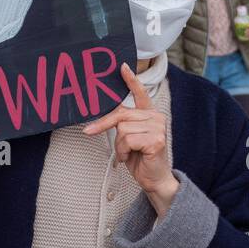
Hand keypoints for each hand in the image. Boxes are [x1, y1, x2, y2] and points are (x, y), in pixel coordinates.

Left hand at [82, 63, 178, 213]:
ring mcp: (158, 127)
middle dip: (104, 125)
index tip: (122, 66)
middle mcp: (156, 117)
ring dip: (119, 145)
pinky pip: (127, 139)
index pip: (141, 93)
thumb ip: (123, 124)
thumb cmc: (140, 159)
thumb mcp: (129, 138)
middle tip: (90, 132)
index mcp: (149, 115)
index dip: (131, 80)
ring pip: (122, 128)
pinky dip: (123, 151)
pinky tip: (131, 157)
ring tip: (127, 153)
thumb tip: (105, 117)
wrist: (155, 180)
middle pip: (121, 114)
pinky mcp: (157, 139)